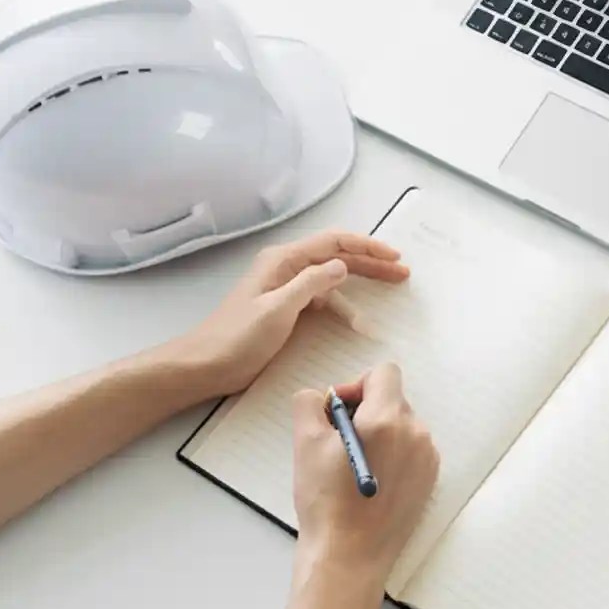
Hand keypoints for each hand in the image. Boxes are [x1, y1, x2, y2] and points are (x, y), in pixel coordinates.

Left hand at [175, 231, 409, 396]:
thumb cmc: (237, 337)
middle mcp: (287, 268)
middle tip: (402, 272)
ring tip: (391, 288)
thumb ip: (311, 284)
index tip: (394, 258)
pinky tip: (358, 320)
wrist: (205, 365)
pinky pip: (323, 299)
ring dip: (362, 282)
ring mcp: (287, 288)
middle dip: (371, 262)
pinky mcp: (287, 308)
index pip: (333, 243)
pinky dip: (344, 305)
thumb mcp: (278, 308)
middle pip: (337, 256)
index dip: (367, 247)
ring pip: (333, 277)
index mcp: (283, 261)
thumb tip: (342, 265)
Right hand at [289, 364, 439, 569]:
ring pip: (401, 427)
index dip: (356, 385)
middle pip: (392, 400)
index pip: (384, 373)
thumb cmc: (325, 502)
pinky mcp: (430, 481)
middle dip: (364, 412)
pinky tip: (370, 483)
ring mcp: (427, 459)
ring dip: (378, 435)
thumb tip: (321, 397)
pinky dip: (391, 456)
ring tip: (352, 468)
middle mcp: (416, 433)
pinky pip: (411, 451)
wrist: (349, 557)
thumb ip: (309, 404)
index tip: (338, 413)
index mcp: (388, 419)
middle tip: (337, 444)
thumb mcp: (305, 444)